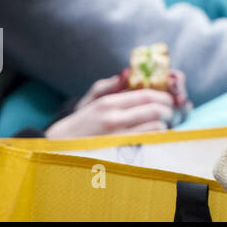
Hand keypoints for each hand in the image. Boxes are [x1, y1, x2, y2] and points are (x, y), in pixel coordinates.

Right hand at [44, 74, 175, 138]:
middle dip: (169, 111)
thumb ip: (110, 85)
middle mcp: (114, 120)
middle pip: (155, 110)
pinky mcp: (120, 154)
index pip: (146, 95)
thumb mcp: (91, 101)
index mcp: (108, 103)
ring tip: (161, 126)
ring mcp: (117, 139)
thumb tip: (128, 72)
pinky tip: (154, 139)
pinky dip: (156, 140)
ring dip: (164, 126)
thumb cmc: (78, 124)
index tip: (169, 99)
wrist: (56, 150)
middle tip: (170, 113)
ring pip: (156, 129)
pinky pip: (148, 145)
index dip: (164, 96)